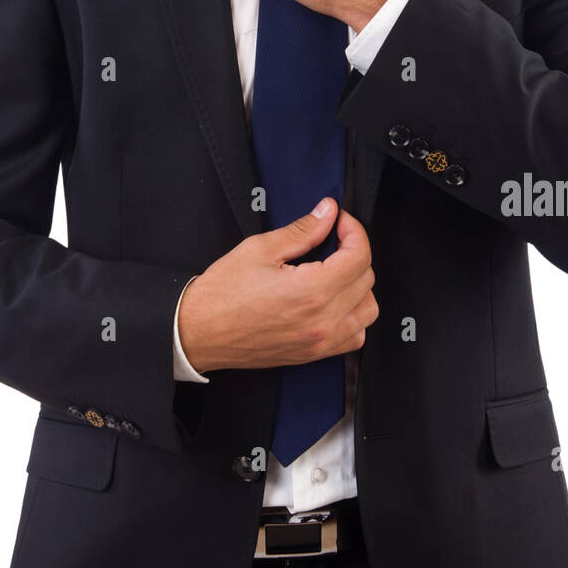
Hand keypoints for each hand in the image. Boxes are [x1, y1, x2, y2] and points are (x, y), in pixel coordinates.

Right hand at [177, 197, 378, 371]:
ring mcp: (319, 343)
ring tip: (335, 270)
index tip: (339, 221)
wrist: (199, 332)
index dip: (354, 230)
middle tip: (332, 239)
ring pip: (368, 311)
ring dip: (359, 286)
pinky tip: (334, 301)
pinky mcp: (313, 355)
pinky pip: (354, 336)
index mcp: (311, 292)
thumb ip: (302, 230)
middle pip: (366, 280)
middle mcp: (322, 321)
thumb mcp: (260, 249)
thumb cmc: (221, 294)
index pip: (359, 256)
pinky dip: (353, 316)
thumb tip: (327, 213)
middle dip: (354, 252)